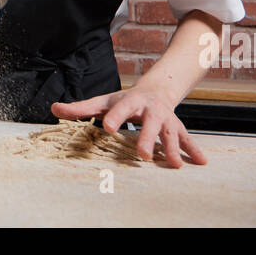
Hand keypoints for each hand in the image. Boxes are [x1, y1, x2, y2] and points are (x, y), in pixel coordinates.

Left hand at [51, 86, 206, 168]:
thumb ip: (81, 108)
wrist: (158, 90)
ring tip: (173, 165)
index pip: (121, 109)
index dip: (115, 117)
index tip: (108, 128)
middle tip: (142, 155)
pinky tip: (201, 163)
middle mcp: (151, 110)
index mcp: (131, 101)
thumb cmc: (126, 100)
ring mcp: (167, 119)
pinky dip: (194, 151)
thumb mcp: (105, 101)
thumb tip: (54, 109)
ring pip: (171, 134)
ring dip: (173, 149)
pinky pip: (187, 140)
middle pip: (149, 124)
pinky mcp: (177, 128)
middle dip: (147, 138)